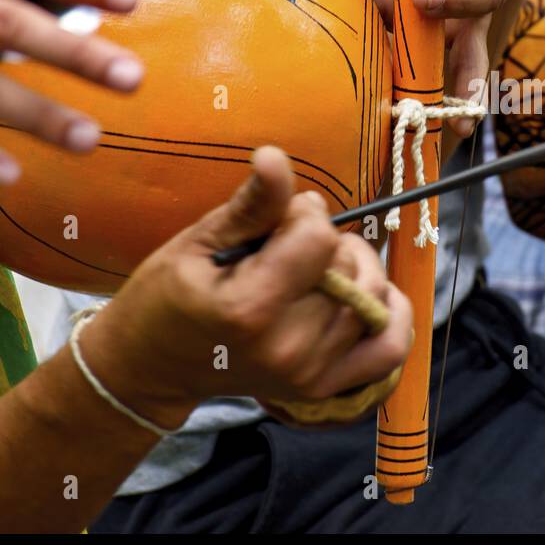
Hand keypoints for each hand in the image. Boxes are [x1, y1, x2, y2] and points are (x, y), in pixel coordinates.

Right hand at [80, 147, 412, 428]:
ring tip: (316, 268)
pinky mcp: (325, 387)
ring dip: (355, 271)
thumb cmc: (168, 297)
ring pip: (373, 297)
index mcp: (250, 309)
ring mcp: (310, 374)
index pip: (319, 237)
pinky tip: (371, 295)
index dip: (302, 215)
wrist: (152, 366)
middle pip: (349, 266)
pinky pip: (390, 346)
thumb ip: (252, 205)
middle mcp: (287, 348)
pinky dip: (392, 315)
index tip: (277, 219)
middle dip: (326, 242)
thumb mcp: (198, 242)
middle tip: (289, 246)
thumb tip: (276, 156)